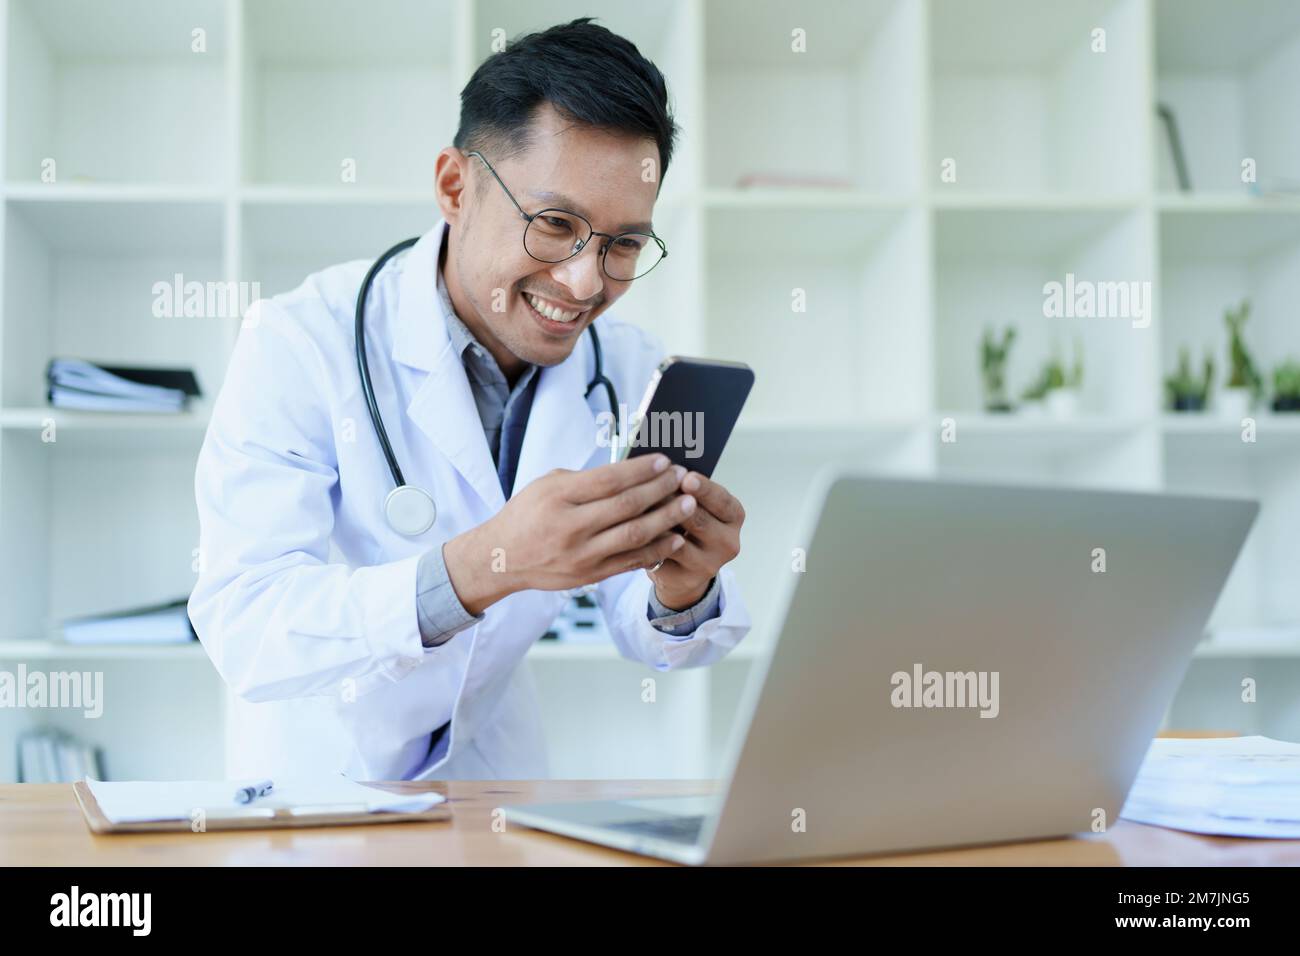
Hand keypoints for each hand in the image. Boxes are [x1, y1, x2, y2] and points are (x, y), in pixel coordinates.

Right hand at [443, 454, 693, 613]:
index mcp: (558, 497)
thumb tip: (631, 470)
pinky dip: (656, 549)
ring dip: (667, 518)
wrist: (502, 558)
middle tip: (682, 478)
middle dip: (660, 490)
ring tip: (688, 503)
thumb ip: (586, 479)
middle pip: (627, 506)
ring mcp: (581, 555)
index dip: (640, 469)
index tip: (664, 461)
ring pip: (635, 535)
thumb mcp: (547, 485)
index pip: (608, 480)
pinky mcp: (589, 575)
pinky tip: (675, 536)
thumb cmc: (527, 514)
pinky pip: (631, 561)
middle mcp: (570, 527)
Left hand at [647, 471, 744, 610]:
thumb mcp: (696, 505)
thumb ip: (685, 489)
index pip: (722, 500)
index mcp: (733, 516)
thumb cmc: (687, 526)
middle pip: (699, 519)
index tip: (687, 477)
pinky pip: (661, 557)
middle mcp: (728, 541)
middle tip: (651, 486)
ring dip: (655, 521)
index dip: (704, 488)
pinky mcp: (687, 579)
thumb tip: (662, 469)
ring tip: (635, 505)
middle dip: (672, 500)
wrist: (683, 569)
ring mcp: (709, 564)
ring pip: (677, 540)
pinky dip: (645, 542)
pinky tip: (631, 529)